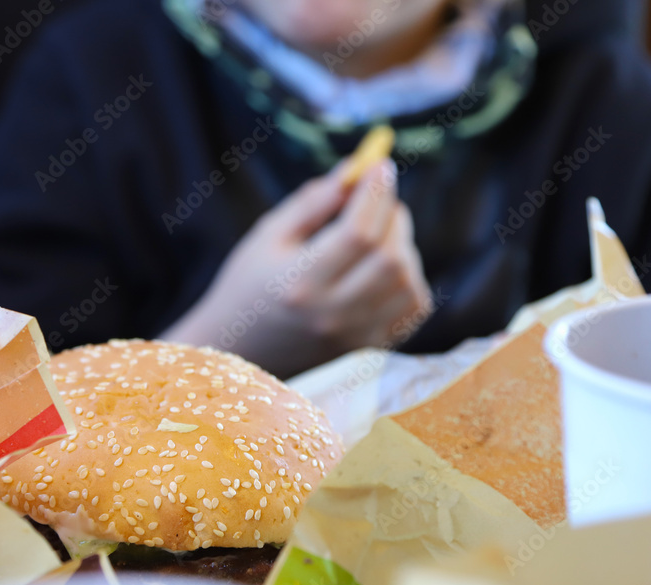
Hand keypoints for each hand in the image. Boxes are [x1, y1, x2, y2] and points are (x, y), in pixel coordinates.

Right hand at [159, 158, 433, 377]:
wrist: (238, 351)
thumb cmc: (247, 285)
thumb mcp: (268, 236)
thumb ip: (312, 203)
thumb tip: (357, 169)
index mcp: (299, 283)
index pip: (356, 234)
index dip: (375, 194)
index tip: (380, 165)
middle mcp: (330, 315)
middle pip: (389, 258)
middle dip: (393, 215)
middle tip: (381, 196)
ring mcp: (353, 337)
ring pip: (408, 282)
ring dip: (404, 245)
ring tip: (381, 232)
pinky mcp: (367, 349)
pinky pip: (413, 308)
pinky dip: (411, 278)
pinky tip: (388, 265)